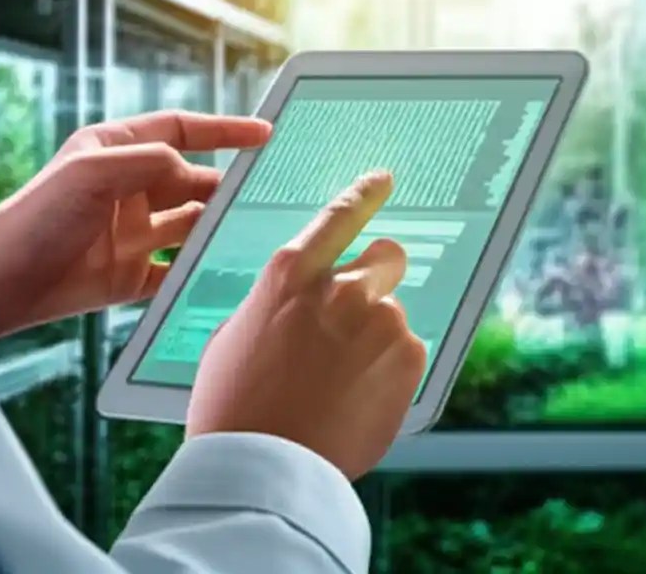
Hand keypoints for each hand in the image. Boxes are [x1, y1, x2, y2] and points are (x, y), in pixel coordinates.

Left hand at [0, 111, 270, 338]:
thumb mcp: (93, 172)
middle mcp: (130, 189)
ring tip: (254, 233)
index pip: (182, 131)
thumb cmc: (37, 218)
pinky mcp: (134, 274)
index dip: (224, 130)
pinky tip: (226, 271)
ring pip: (193, 225)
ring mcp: (135, 233)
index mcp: (117, 152)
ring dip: (220, 228)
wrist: (1, 283)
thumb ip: (152, 161)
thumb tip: (197, 172)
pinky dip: (202, 271)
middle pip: (194, 180)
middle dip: (229, 186)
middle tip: (268, 196)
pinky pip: (180, 270)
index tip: (264, 134)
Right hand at [186, 171, 427, 479]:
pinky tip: (358, 401)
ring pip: (392, 315)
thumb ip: (280, 305)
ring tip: (341, 385)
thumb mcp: (237, 337)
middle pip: (387, 258)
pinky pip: (407, 352)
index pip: (339, 216)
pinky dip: (390, 372)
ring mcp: (382, 319)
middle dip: (378, 279)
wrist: (266, 464)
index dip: (365, 194)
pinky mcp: (410, 355)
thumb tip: (304, 300)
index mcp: (292, 274)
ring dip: (377, 339)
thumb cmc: (235, 406)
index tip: (384, 179)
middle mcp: (343, 285)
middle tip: (359, 320)